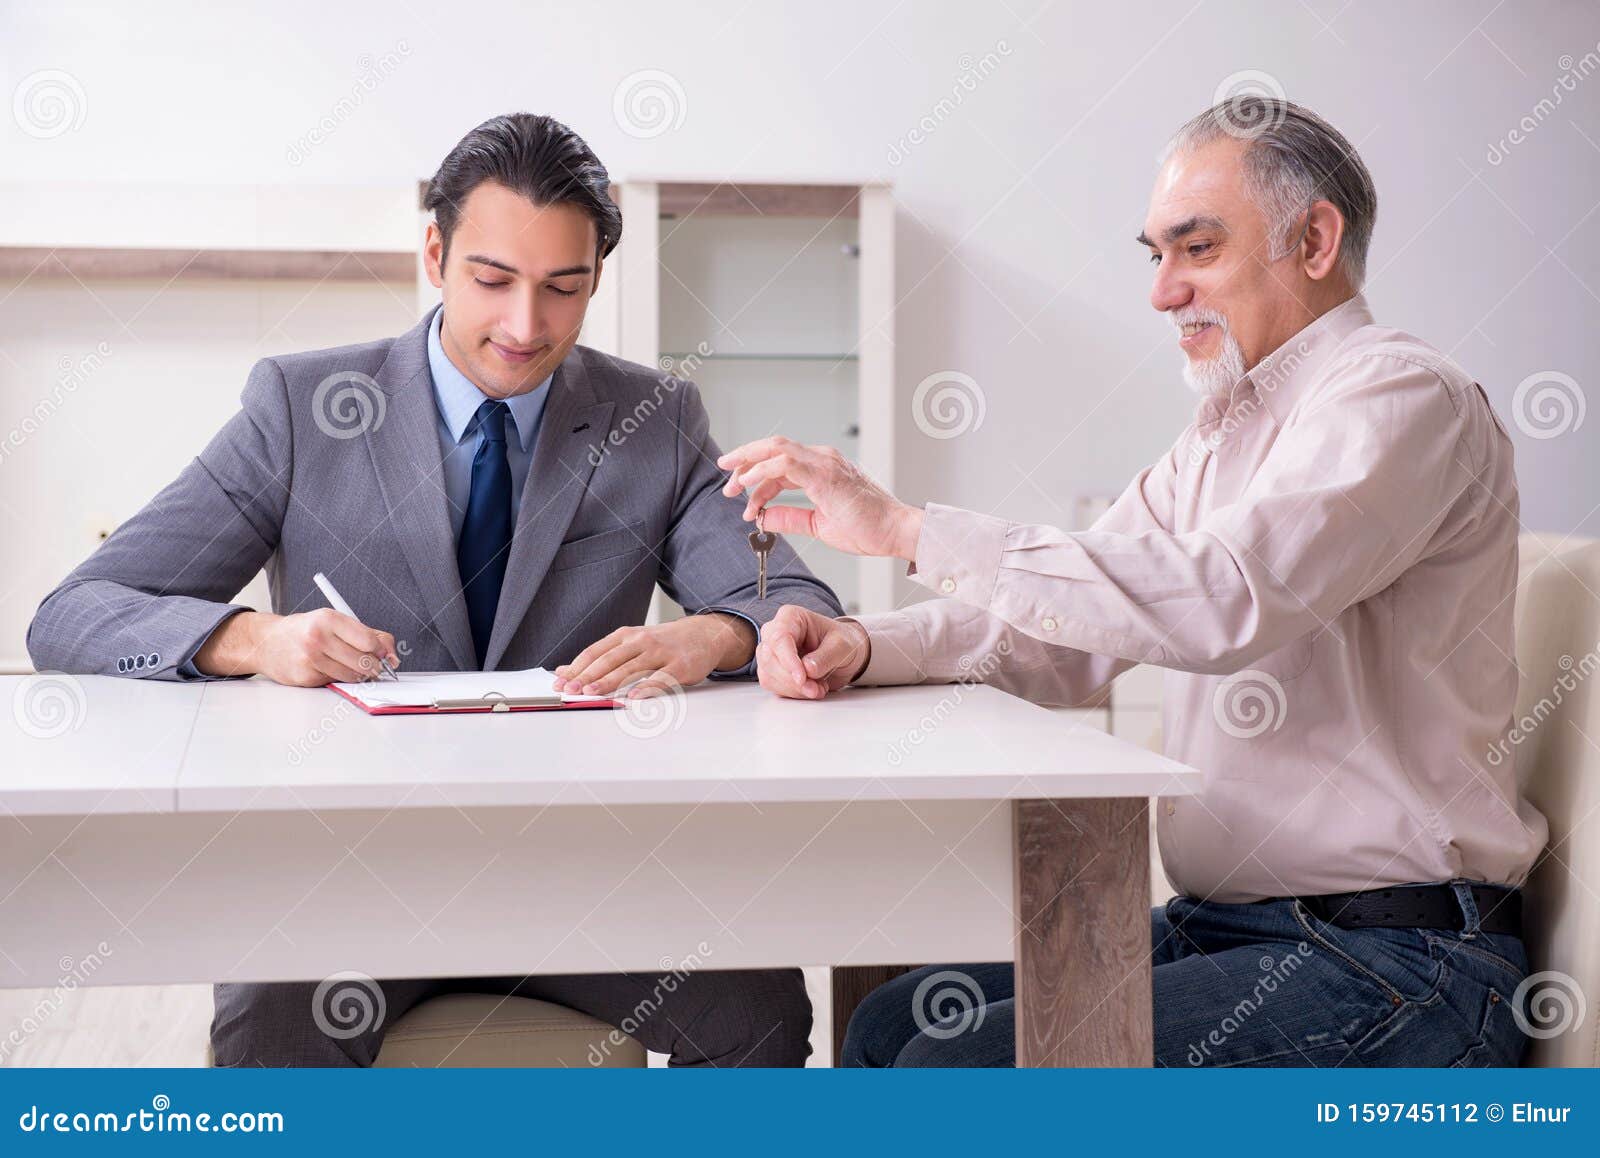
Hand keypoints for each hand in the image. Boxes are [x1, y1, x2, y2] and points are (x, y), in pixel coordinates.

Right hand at [193, 609, 398, 685]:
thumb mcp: (335, 622)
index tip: (383, 653)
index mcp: (328, 619)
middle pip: (364, 661)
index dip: (381, 650)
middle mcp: (318, 638)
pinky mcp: (305, 677)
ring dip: (359, 675)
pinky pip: (336, 682)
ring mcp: (310, 659)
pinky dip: (339, 678)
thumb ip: (368, 635)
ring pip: (353, 676)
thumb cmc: (306, 631)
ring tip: (351, 665)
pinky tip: (330, 668)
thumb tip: (392, 656)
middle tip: (373, 665)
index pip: (369, 641)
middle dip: (374, 666)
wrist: (267, 642)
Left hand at [552, 613, 755, 697]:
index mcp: (626, 636)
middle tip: (571, 690)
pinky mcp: (680, 666)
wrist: (704, 634)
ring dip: (609, 682)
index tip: (560, 683)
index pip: (595, 651)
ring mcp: (661, 653)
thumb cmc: (664, 643)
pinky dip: (647, 687)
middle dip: (587, 676)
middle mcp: (641, 641)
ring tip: (592, 694)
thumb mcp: (631, 643)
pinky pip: (661, 678)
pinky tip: (635, 696)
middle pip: (609, 659)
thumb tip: (564, 670)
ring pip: (631, 668)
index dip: (576, 667)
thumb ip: (601, 657)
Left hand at [717, 437, 923, 560]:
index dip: (756, 478)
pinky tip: (750, 486)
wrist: (894, 531)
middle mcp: (822, 459)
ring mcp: (824, 463)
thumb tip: (765, 517)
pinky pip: (784, 463)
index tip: (741, 496)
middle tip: (726, 477)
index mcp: (821, 469)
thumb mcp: (818, 525)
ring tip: (733, 484)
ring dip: (748, 463)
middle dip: (744, 460)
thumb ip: (791, 518)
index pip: (780, 463)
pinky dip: (762, 472)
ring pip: (775, 448)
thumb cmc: (867, 528)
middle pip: (773, 447)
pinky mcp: (824, 473)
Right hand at [755, 605, 869, 700]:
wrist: (844, 655)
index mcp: (791, 617)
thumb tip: (807, 668)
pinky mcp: (772, 670)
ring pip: (769, 675)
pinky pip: (773, 686)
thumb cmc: (841, 642)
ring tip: (818, 688)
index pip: (779, 638)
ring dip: (794, 689)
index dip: (788, 661)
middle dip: (792, 680)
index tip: (802, 678)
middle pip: (770, 659)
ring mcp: (772, 652)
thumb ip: (826, 656)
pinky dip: (793, 693)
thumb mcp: (842, 645)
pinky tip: (810, 688)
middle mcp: (775, 632)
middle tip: (815, 689)